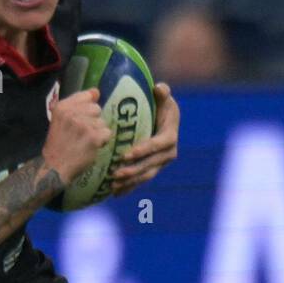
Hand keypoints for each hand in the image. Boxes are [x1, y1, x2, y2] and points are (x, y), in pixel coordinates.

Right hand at [42, 87, 111, 184]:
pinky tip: (91, 147)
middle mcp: (72, 113)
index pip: (86, 96)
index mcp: (62, 107)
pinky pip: (107, 133)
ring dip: (97, 132)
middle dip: (92, 121)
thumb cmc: (58, 144)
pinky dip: (102, 141)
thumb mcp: (60, 119)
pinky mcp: (93, 137)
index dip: (86, 108)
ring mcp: (83, 125)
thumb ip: (77, 104)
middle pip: (96, 109)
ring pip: (102, 122)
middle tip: (81, 134)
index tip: (80, 119)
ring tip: (85, 141)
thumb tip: (96, 91)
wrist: (55, 167)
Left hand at [110, 82, 178, 196]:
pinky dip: (128, 188)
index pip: (157, 145)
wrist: (161, 117)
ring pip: (145, 176)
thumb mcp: (162, 96)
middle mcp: (168, 154)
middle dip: (133, 171)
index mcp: (170, 137)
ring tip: (113, 185)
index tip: (127, 155)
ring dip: (130, 182)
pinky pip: (140, 181)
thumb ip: (162, 92)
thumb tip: (159, 88)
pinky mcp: (152, 169)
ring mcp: (160, 164)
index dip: (143, 151)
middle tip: (115, 174)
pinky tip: (115, 193)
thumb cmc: (159, 104)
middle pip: (150, 165)